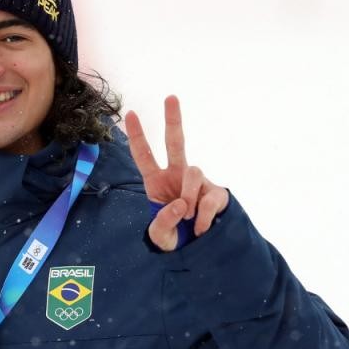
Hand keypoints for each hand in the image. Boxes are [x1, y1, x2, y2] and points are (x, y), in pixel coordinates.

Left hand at [124, 95, 228, 251]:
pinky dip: (204, 216)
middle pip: (176, 143)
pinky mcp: (217, 193)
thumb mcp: (160, 237)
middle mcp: (177, 176)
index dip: (138, 136)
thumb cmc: (174, 239)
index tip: (131, 113)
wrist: (198, 251)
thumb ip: (162, 223)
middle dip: (173, 119)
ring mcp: (198, 182)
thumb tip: (180, 205)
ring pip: (193, 173)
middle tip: (170, 96)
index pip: (144, 156)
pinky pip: (210, 198)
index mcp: (157, 182)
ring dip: (189, 198)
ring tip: (187, 219)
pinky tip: (200, 229)